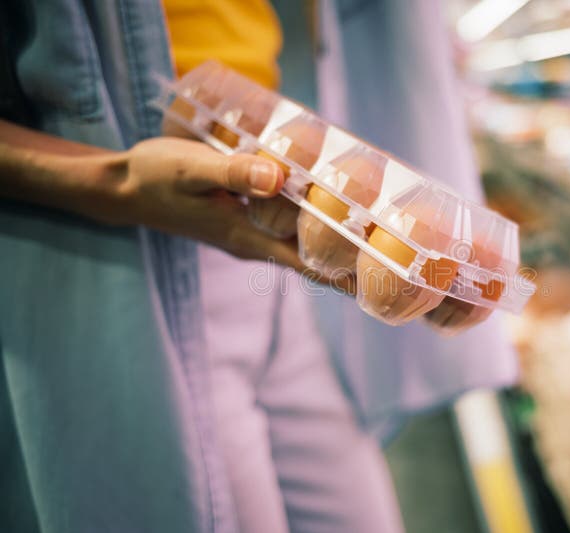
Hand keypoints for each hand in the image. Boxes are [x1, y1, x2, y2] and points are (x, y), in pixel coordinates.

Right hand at [0, 122, 355, 290]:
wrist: (124, 187)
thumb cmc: (156, 176)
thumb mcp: (192, 168)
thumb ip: (234, 173)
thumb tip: (280, 177)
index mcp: (249, 239)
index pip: (310, 267)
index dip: (348, 277)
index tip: (387, 283)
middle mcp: (255, 243)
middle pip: (315, 261)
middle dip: (354, 263)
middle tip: (401, 259)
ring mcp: (251, 235)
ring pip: (303, 245)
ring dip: (338, 245)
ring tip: (382, 236)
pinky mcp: (246, 221)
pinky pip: (289, 229)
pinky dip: (314, 225)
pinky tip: (332, 209)